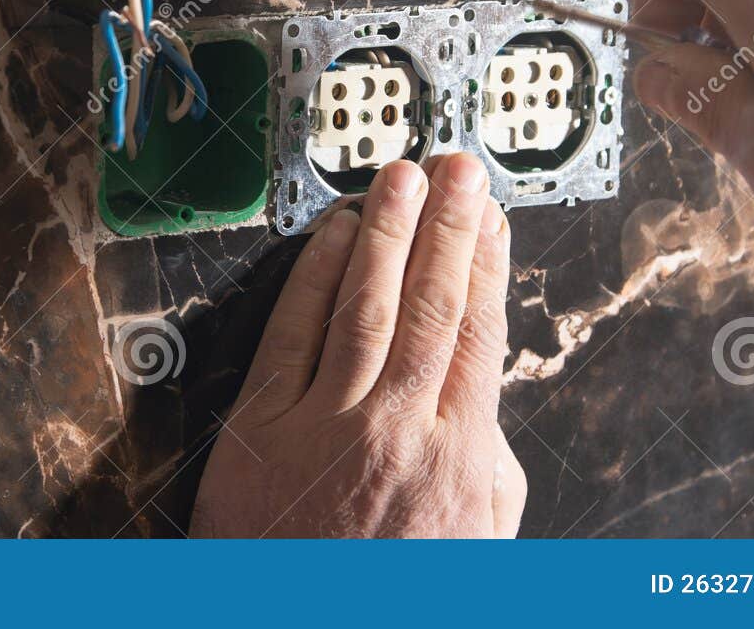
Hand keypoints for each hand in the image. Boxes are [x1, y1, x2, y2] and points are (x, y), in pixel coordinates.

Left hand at [190, 153, 525, 537]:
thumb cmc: (388, 593)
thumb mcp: (473, 548)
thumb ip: (488, 474)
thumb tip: (489, 414)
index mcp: (458, 456)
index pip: (478, 332)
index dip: (486, 262)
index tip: (492, 216)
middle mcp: (398, 428)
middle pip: (431, 305)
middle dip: (447, 225)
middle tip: (456, 167)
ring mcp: (327, 424)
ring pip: (365, 306)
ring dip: (385, 232)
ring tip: (398, 177)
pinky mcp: (261, 429)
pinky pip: (293, 334)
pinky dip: (312, 277)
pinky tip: (328, 237)